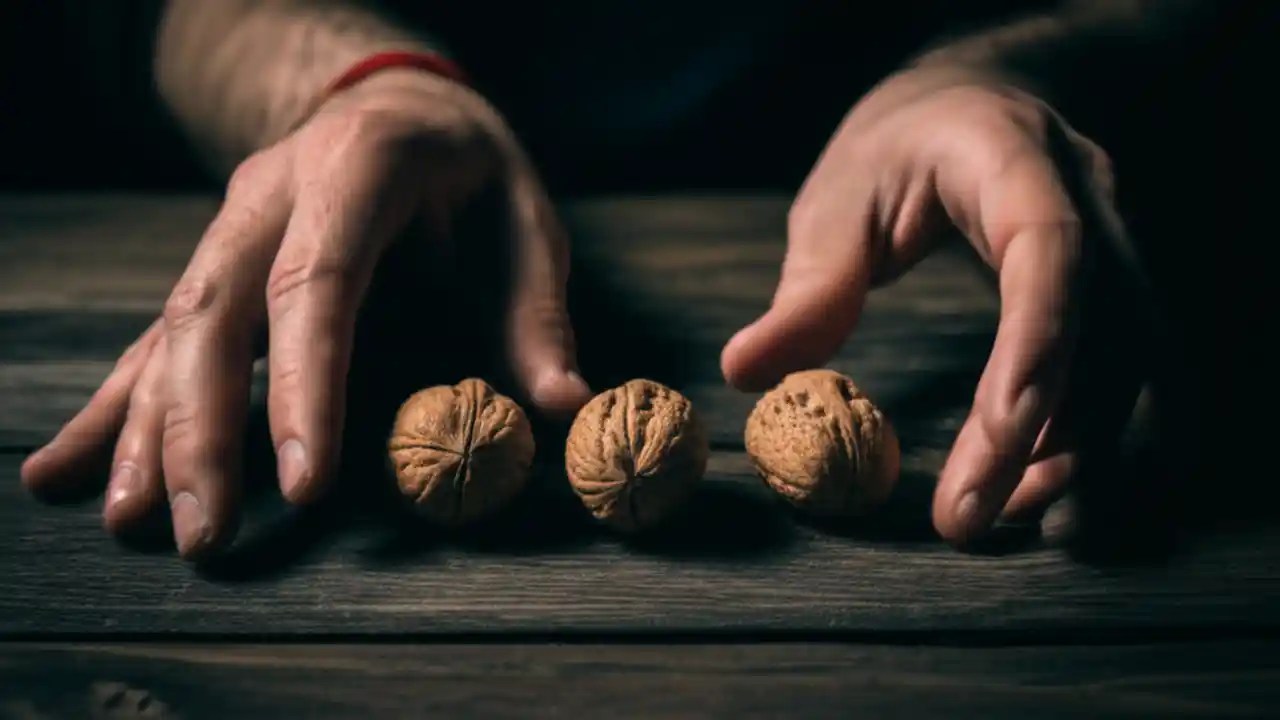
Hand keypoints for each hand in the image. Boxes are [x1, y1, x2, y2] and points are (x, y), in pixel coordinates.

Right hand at [21, 70, 590, 557]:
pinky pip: (156, 337)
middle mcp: (271, 193)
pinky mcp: (216, 265)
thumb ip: (537, 314)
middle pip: (216, 309)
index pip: (318, 281)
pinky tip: (71, 469)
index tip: (305, 484)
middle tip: (203, 532)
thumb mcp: (523, 221)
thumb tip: (568, 411)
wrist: (398, 102)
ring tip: (132, 520)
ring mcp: (230, 227)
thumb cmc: (468, 169)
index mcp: (358, 169)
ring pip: (171, 328)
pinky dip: (118, 406)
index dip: (307, 384)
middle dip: (202, 427)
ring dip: (149, 428)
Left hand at [721, 66, 1147, 545]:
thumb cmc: (902, 144)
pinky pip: (1134, 373)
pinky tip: (1044, 489)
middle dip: (1051, 434)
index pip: (1048, 249)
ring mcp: (1117, 246)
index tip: (1002, 432)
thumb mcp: (839, 196)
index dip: (1037, 341)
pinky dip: (1098, 439)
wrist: (977, 102)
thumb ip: (809, 284)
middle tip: (972, 517)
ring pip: (1135, 361)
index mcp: (1013, 158)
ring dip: (1083, 450)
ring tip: (1005, 515)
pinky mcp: (1117, 291)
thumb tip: (744, 370)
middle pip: (1104, 326)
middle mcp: (1089, 202)